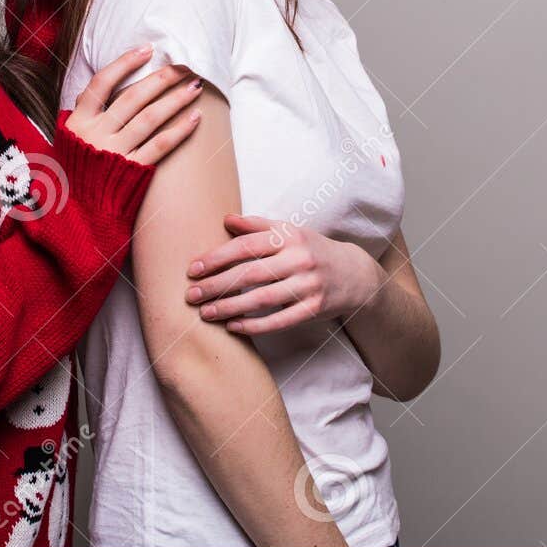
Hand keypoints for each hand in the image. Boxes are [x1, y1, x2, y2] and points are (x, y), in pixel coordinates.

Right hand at [62, 45, 203, 164]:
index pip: (101, 84)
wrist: (76, 213)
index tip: (147, 49)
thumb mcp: (66, 139)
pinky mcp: (133, 170)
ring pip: (150, 118)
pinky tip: (195, 118)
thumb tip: (94, 89)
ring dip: (175, 100)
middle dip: (161, 78)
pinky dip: (179, 130)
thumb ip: (80, 113)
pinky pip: (160, 146)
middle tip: (184, 65)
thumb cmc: (73, 172)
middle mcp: (96, 134)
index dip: (124, 63)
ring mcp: (115, 152)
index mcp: (78, 122)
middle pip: (133, 98)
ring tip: (195, 87)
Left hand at [184, 214, 384, 334]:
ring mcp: (308, 285)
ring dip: (230, 307)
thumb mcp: (290, 231)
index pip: (246, 246)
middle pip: (250, 273)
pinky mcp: (314, 308)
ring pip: (261, 299)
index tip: (194, 269)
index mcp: (289, 237)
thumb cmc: (312, 250)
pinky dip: (254, 325)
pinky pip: (279, 320)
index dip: (217, 257)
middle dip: (217, 285)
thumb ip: (257, 225)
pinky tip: (233, 327)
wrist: (355, 274)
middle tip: (191, 294)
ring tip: (205, 313)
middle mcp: (299, 259)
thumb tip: (225, 219)